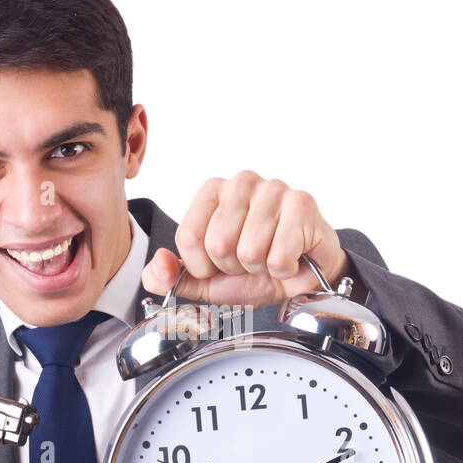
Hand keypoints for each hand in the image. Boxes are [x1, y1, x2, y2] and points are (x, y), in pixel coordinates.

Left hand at [142, 171, 350, 307]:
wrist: (302, 278)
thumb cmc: (257, 270)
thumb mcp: (206, 280)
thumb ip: (171, 277)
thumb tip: (159, 265)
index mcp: (212, 191)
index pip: (189, 238)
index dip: (205, 266)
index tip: (223, 263)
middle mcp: (241, 182)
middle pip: (217, 244)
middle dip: (234, 267)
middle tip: (252, 261)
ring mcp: (273, 189)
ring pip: (248, 252)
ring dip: (260, 268)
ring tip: (270, 257)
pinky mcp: (302, 204)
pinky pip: (277, 257)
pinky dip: (283, 270)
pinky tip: (291, 257)